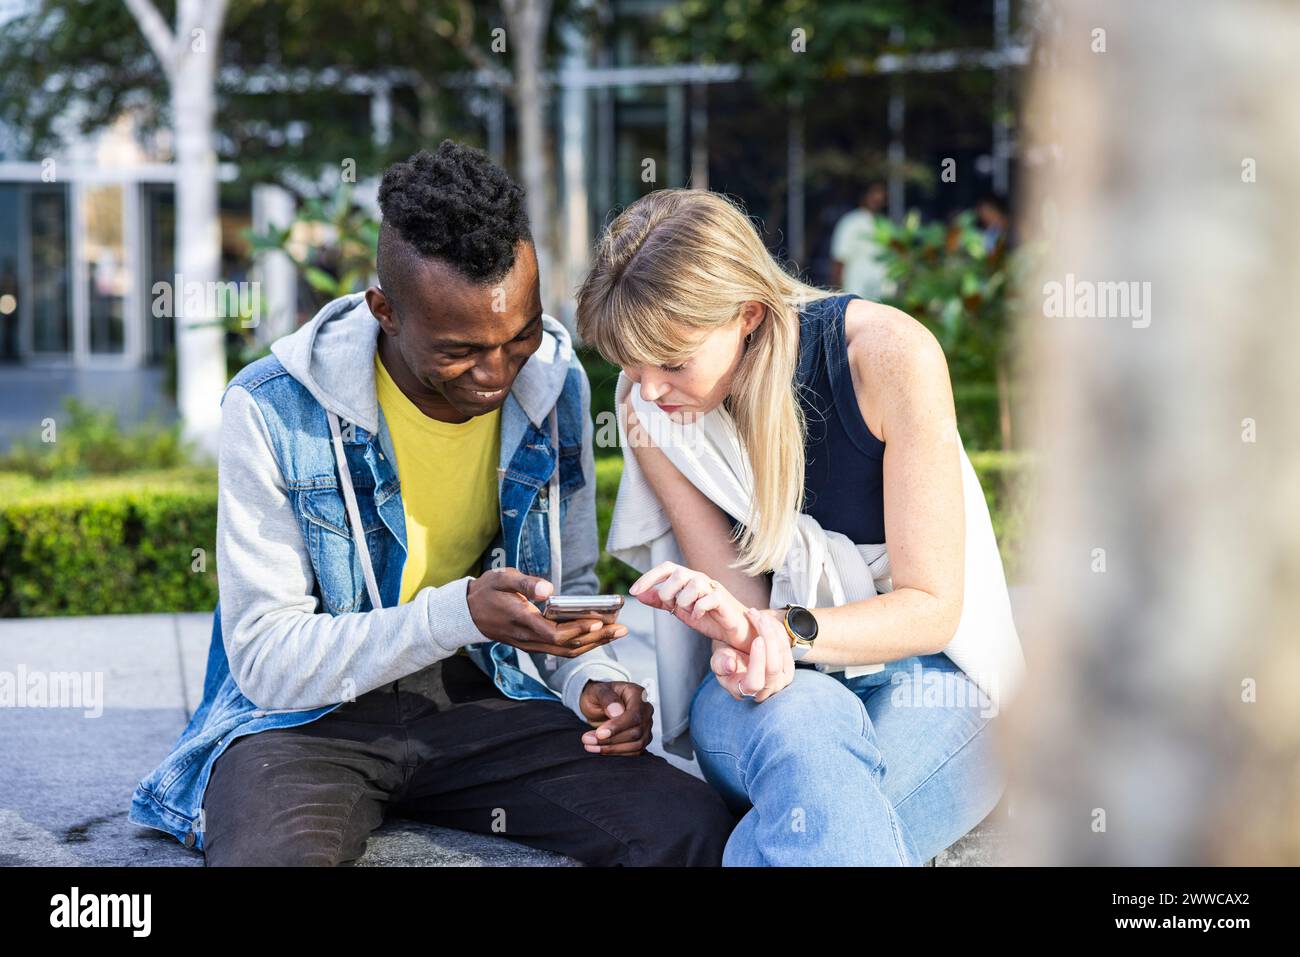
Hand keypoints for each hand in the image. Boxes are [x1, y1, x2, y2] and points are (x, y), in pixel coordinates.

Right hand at [466, 568, 627, 657]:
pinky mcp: (534, 644)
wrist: (468, 612)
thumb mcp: (502, 578)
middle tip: (623, 628)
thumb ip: (525, 583)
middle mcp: (529, 638)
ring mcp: (532, 645)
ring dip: (594, 643)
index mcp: (522, 621)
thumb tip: (548, 588)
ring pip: (567, 651)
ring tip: (617, 631)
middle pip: (568, 646)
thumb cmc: (488, 591)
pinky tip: (598, 635)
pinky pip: (561, 649)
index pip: (555, 633)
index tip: (600, 620)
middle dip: (597, 638)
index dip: (579, 629)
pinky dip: (582, 643)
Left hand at [578, 681, 653, 754]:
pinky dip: (615, 753)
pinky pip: (633, 752)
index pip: (635, 715)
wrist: (597, 705)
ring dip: (611, 748)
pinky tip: (599, 749)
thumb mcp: (597, 691)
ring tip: (590, 744)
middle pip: (636, 732)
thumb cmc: (598, 695)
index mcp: (637, 694)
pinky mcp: (641, 739)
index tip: (600, 733)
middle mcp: (645, 710)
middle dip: (611, 739)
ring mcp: (645, 726)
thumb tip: (616, 711)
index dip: (618, 726)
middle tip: (588, 739)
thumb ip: (607, 698)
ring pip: (636, 744)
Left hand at [629, 561, 750, 649]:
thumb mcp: (679, 610)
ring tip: (689, 612)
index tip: (633, 591)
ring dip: (684, 603)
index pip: (666, 568)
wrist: (733, 630)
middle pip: (678, 573)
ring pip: (692, 585)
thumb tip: (639, 595)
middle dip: (668, 592)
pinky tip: (699, 616)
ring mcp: (712, 588)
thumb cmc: (708, 617)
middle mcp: (700, 578)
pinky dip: (698, 610)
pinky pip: (706, 600)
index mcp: (688, 579)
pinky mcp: (722, 600)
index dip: (649, 577)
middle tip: (672, 607)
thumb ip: (660, 601)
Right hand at [712, 607, 794, 702]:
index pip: (755, 683)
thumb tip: (730, 666)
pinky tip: (766, 620)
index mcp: (744, 691)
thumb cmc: (726, 659)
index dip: (757, 662)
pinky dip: (778, 631)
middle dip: (768, 640)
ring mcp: (780, 682)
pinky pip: (787, 649)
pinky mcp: (788, 670)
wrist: (741, 655)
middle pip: (773, 668)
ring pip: (782, 655)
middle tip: (757, 618)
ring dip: (772, 631)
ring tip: (758, 614)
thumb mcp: (718, 660)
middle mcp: (765, 691)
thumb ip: (720, 663)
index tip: (756, 640)